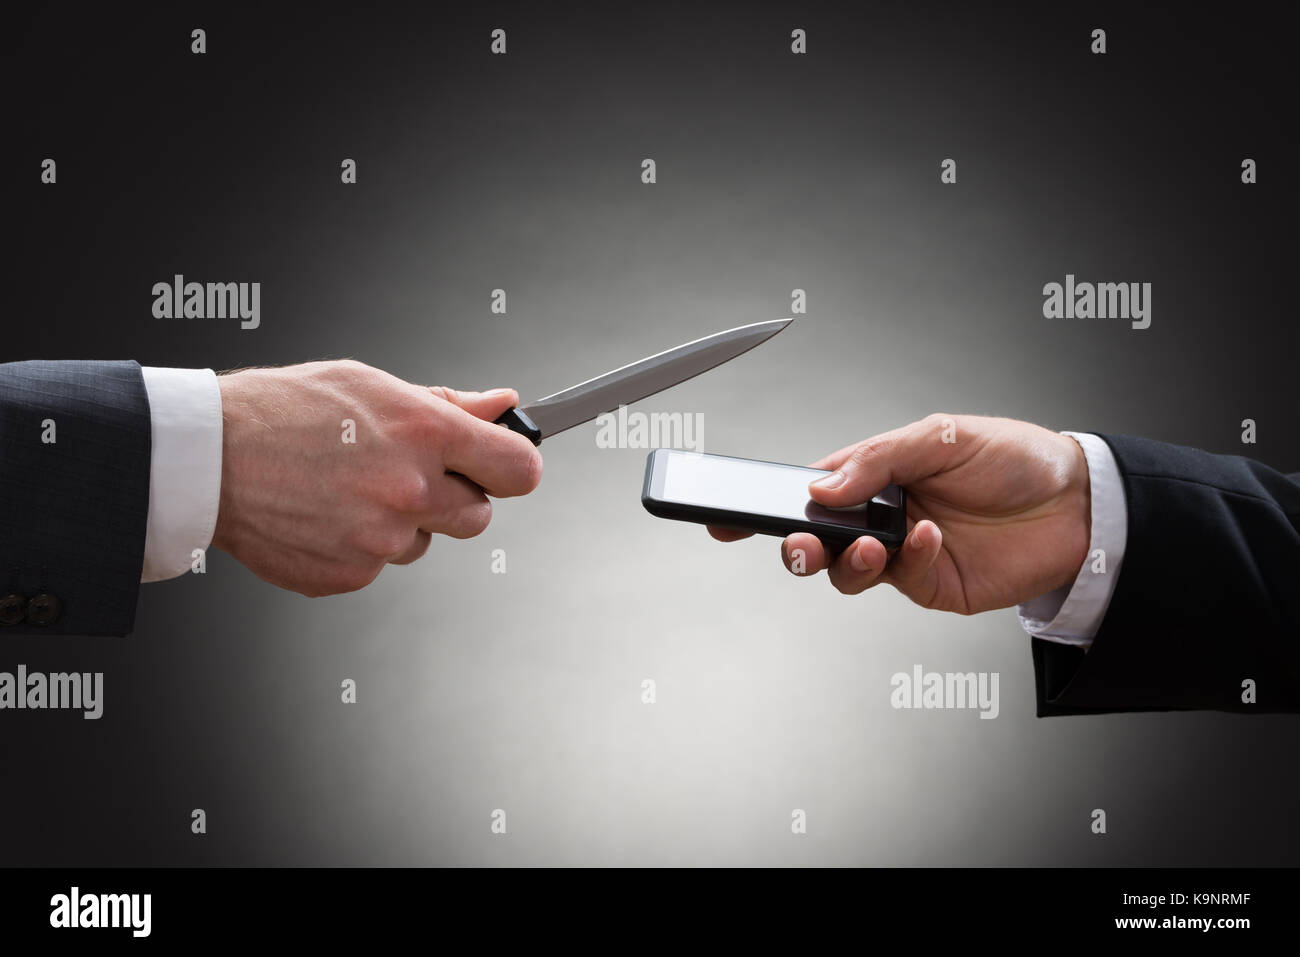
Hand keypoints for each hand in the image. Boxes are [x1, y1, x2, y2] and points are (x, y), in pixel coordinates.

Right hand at [212, 359, 541, 595]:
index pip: (519, 469)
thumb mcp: (371, 384)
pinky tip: (327, 515)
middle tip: (407, 474)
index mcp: (425, 434)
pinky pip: (380, 567)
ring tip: (349, 489)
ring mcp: (381, 540)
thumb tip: (503, 406)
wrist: (209, 458)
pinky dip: (361, 547)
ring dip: (403, 523)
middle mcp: (410, 491)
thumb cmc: (284, 411)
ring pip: (424, 542)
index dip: (515, 467)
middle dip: (454, 497)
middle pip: (479, 516)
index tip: (505, 465)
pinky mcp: (351, 576)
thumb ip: (447, 404)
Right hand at [708, 414, 1090, 613]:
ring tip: (873, 544)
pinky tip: (930, 537)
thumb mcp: (941, 436)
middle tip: (796, 546)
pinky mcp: (928, 584)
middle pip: (812, 540)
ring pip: (844, 571)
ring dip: (846, 560)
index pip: (803, 491)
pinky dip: (907, 559)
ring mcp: (900, 555)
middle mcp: (877, 517)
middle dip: (792, 547)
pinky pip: (898, 579)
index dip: (760, 505)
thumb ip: (876, 460)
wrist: (1078, 502)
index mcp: (871, 475)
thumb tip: (821, 488)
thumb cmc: (1011, 458)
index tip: (721, 515)